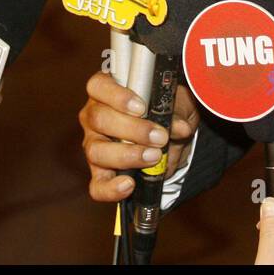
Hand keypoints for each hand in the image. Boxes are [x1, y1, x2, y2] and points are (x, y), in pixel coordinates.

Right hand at [79, 73, 198, 200]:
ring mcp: (94, 144)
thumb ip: (175, 113)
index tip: (141, 107)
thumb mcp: (174, 105)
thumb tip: (179, 127)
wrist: (169, 137)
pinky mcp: (99, 172)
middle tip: (160, 136)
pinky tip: (129, 185)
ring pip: (97, 151)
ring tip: (154, 157)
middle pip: (99, 119)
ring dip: (127, 155)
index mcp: (106, 91)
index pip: (98, 86)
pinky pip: (97, 185)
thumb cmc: (165, 111)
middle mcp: (93, 116)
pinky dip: (111, 188)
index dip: (116, 96)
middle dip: (132, 130)